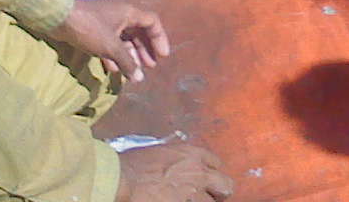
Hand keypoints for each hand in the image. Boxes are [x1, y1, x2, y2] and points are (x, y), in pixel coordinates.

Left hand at [54, 0, 169, 83]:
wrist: (59, 18)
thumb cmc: (89, 28)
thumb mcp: (111, 46)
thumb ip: (127, 62)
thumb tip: (140, 78)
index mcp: (128, 13)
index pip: (152, 22)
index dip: (159, 38)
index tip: (162, 56)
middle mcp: (120, 15)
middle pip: (138, 32)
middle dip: (145, 50)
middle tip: (149, 67)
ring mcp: (106, 22)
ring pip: (124, 39)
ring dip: (130, 55)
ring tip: (133, 71)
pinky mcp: (94, 30)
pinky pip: (110, 43)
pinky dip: (114, 56)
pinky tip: (114, 70)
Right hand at [116, 144, 232, 201]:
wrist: (123, 179)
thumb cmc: (133, 164)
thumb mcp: (159, 152)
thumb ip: (176, 159)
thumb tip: (176, 167)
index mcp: (191, 153)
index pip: (216, 163)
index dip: (211, 173)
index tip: (205, 181)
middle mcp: (198, 171)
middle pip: (226, 185)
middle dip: (219, 193)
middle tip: (209, 197)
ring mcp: (194, 192)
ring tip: (193, 201)